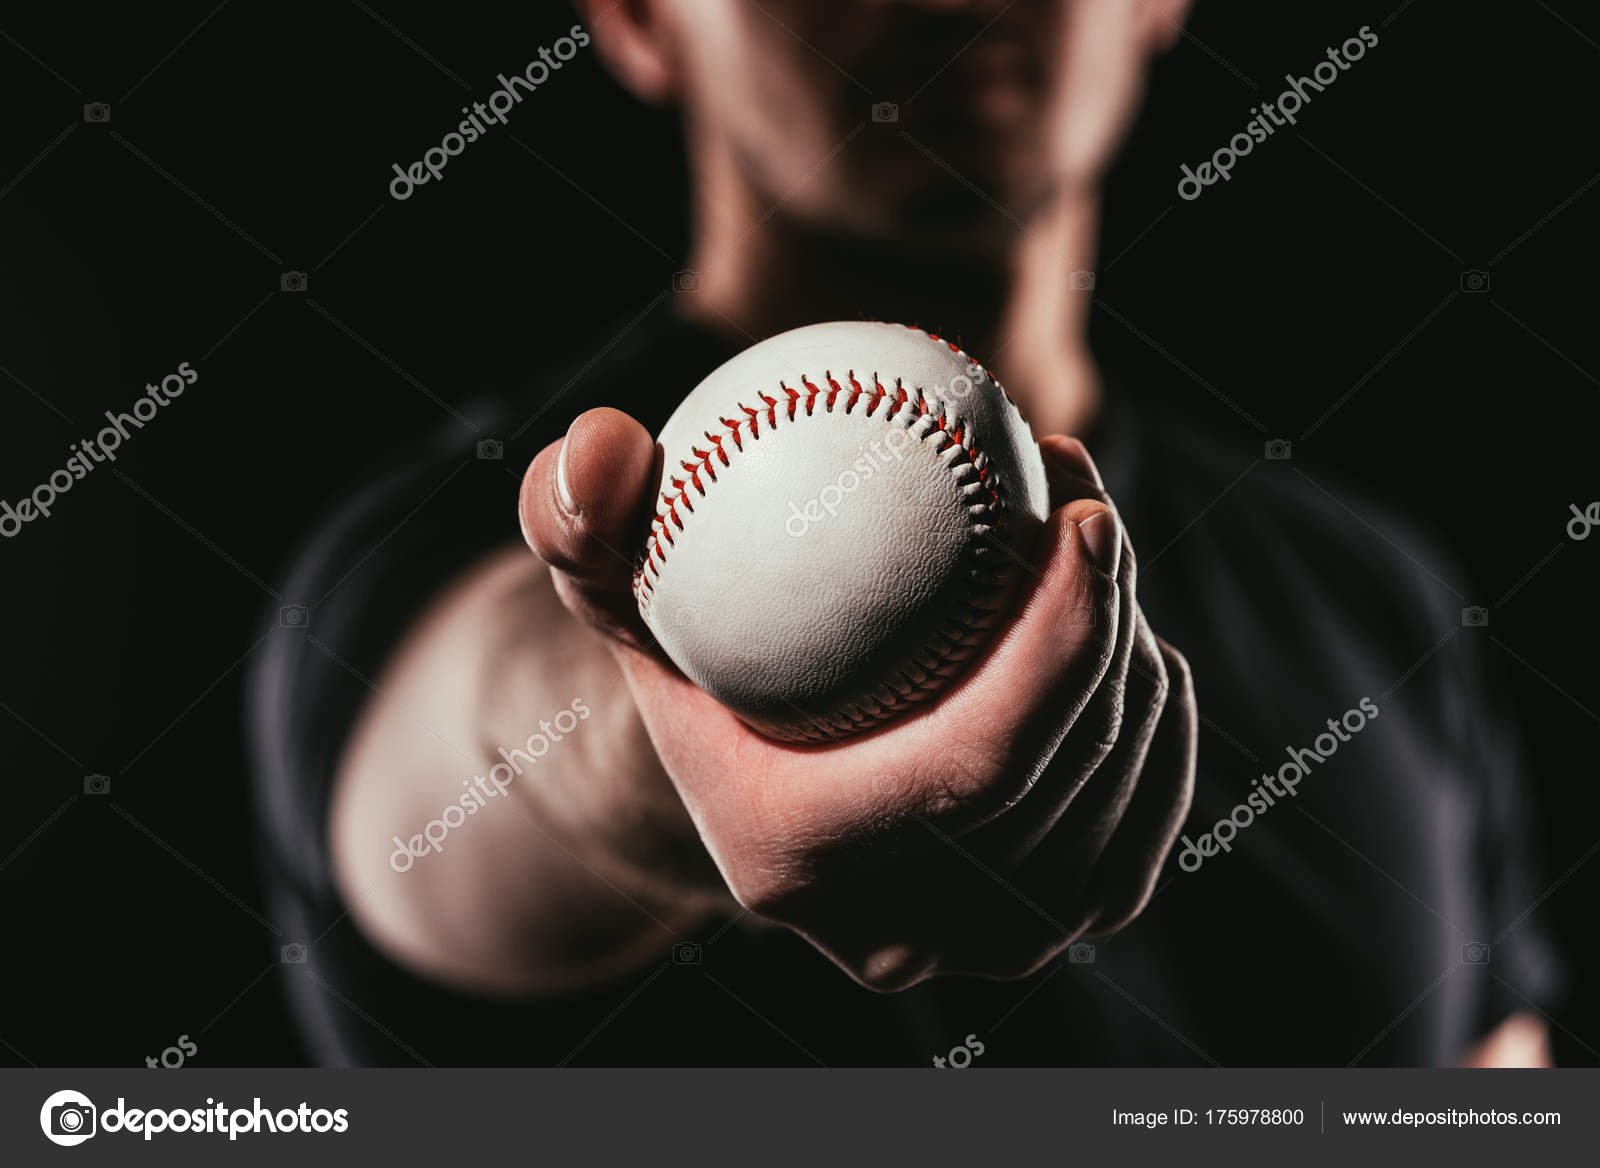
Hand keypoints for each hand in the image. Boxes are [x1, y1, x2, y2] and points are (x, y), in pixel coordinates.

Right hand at [520, 407, 1195, 989]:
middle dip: (1111, 622)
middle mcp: (896, 935)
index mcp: (797, 862)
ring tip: (1097, 552)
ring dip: (1136, 663)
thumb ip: (577, 516)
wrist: (736, 782)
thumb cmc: (682, 660)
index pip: (975, 764)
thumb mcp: (605, 581)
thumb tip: (604, 448)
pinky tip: (1123, 634)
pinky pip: (1141, 823)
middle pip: (1064, 778)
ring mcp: (981, 947)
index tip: (1079, 509)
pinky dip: (1153, 722)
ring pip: (1117, 803)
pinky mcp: (1045, 928)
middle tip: (1087, 505)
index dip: (1062, 636)